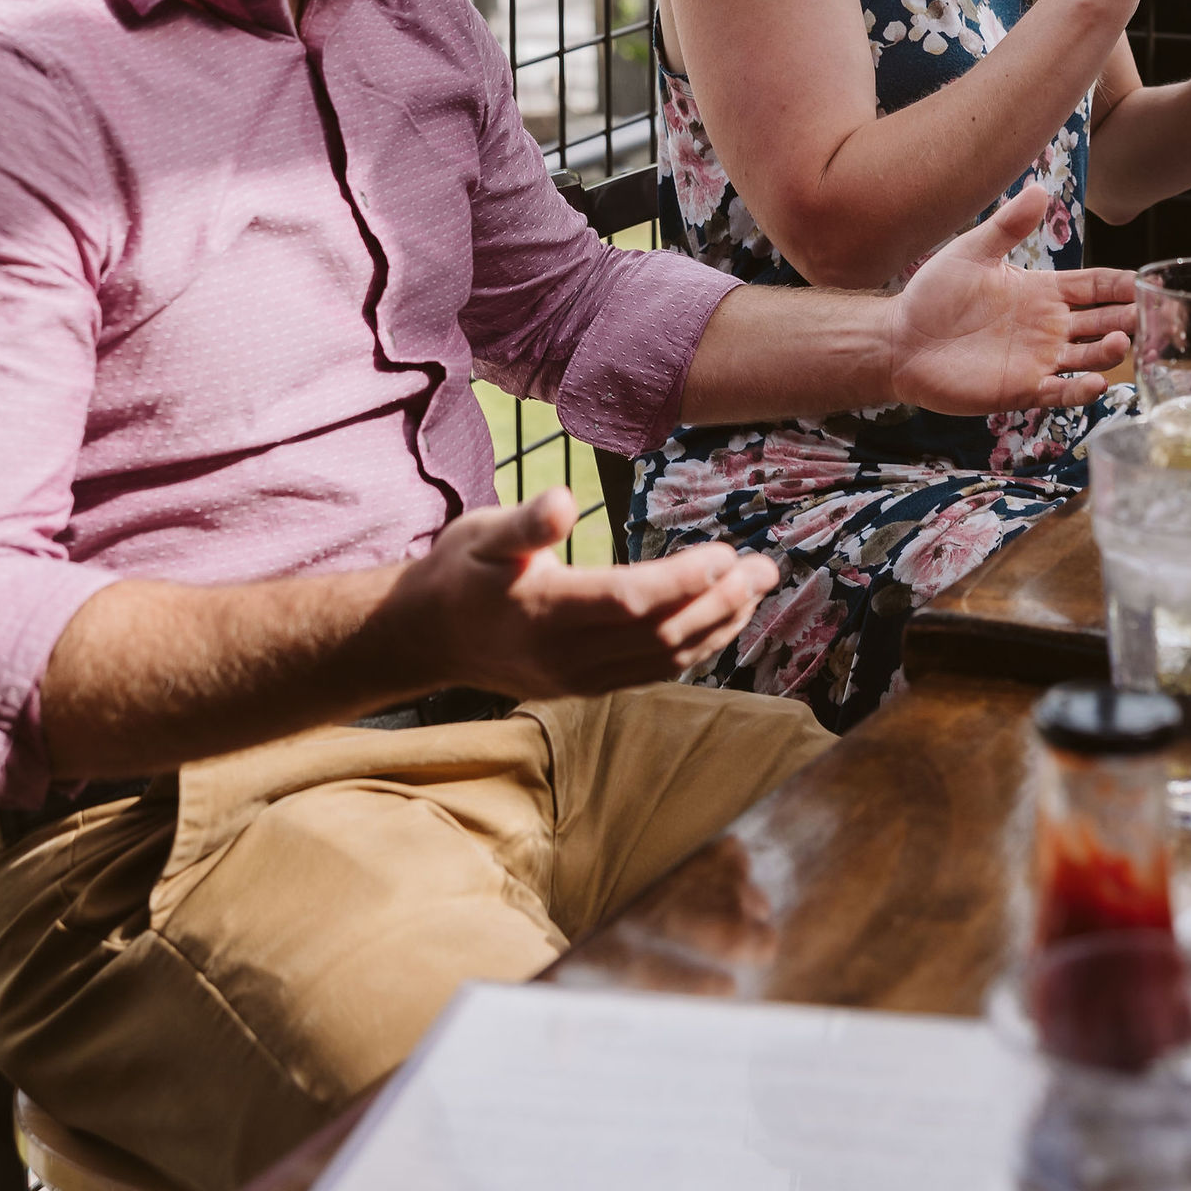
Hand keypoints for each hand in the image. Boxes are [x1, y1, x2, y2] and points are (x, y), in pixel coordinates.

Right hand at [401, 492, 776, 699]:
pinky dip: (693, 650)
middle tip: (764, 568)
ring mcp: (577, 680)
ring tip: (756, 590)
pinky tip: (718, 622)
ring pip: (663, 661)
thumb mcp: (482, 532)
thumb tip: (561, 501)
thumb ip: (526, 522)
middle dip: (720, 602)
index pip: (631, 601)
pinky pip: (650, 674)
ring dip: (717, 627)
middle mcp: (565, 657)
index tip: (723, 552)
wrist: (427, 636)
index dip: (684, 580)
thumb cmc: (459, 571)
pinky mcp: (583, 689)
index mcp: (544, 613)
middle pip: (661, 635)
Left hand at [888, 186, 1134, 411]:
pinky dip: (1080, 390)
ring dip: (1108, 353)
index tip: (1148, 282)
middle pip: (1102, 322)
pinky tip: (1094, 383)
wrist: (900, 340)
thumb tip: (1040, 188)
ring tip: (1121, 343)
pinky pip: (1059, 392)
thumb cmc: (934, 293)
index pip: (1095, 286)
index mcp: (1042, 291)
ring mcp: (1038, 359)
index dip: (1122, 284)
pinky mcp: (1021, 389)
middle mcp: (1048, 326)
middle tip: (1156, 317)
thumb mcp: (973, 251)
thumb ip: (1008, 226)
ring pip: (1088, 357)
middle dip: (1130, 320)